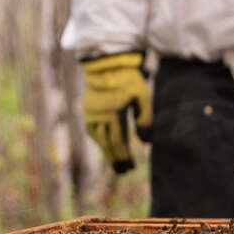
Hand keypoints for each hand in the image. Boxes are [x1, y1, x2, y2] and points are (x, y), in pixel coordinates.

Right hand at [81, 51, 151, 172]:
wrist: (106, 61)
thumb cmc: (127, 77)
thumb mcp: (142, 95)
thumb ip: (145, 118)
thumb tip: (145, 142)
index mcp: (112, 113)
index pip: (117, 142)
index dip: (123, 157)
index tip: (130, 169)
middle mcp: (98, 115)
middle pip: (106, 144)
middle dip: (115, 159)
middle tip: (123, 172)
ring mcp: (91, 112)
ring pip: (98, 138)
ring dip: (107, 151)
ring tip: (116, 161)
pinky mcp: (87, 108)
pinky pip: (91, 129)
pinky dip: (99, 139)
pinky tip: (105, 144)